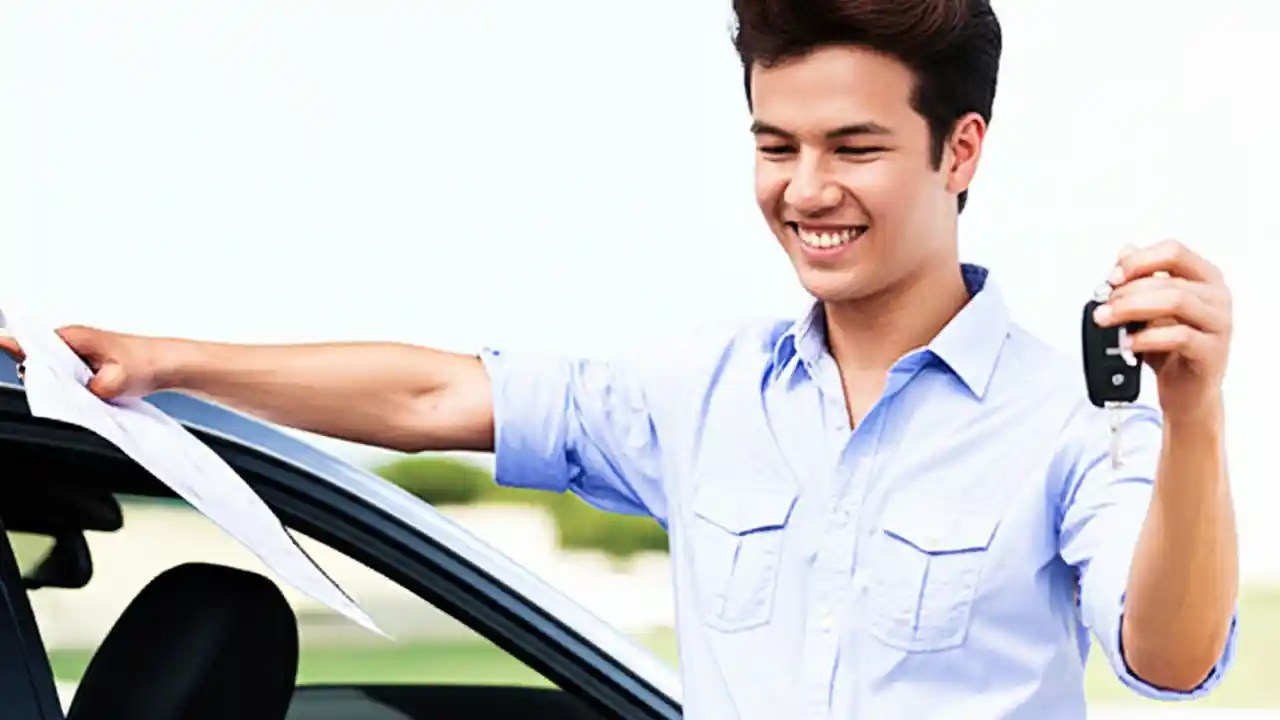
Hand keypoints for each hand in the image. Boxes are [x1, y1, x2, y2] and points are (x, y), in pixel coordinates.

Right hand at [0, 325, 172, 399]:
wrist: (169, 364)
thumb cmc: (146, 363)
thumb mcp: (115, 383)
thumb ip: (88, 390)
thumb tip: (74, 395)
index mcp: (73, 337)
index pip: (30, 341)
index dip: (12, 347)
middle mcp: (72, 341)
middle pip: (38, 361)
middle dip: (42, 378)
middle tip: (66, 391)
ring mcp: (79, 352)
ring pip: (53, 370)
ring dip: (60, 384)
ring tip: (84, 392)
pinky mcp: (87, 364)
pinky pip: (69, 375)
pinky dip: (72, 386)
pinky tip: (86, 395)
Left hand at [1093, 239, 1231, 421]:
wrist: (1185, 392)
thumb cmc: (1169, 347)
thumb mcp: (1149, 309)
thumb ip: (1140, 279)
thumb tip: (1124, 251)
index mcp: (1203, 277)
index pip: (1173, 251)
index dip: (1139, 260)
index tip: (1113, 276)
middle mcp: (1216, 296)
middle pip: (1169, 279)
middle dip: (1127, 292)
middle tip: (1102, 305)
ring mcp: (1218, 324)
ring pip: (1175, 301)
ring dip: (1132, 309)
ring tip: (1107, 320)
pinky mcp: (1212, 352)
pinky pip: (1179, 336)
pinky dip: (1147, 337)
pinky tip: (1129, 343)